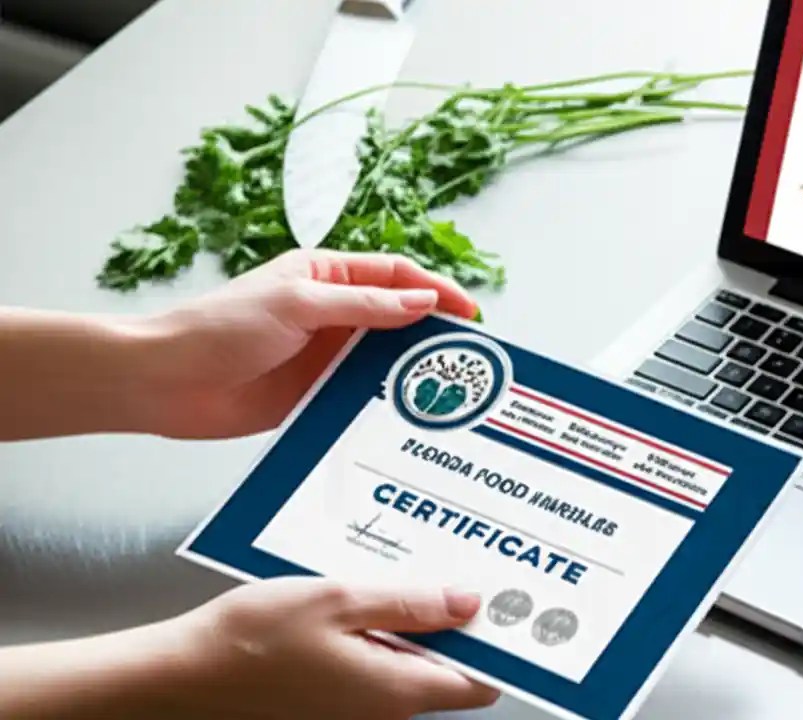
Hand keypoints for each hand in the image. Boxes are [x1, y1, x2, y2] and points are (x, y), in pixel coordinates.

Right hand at [0, 577, 499, 719]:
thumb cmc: (251, 639)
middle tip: (479, 566)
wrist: (180, 676)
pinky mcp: (335, 693)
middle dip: (470, 621)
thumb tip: (471, 601)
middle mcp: (386, 708)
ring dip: (428, 619)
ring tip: (433, 564)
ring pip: (417, 659)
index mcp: (398, 691)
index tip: (521, 601)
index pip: (482, 679)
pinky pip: (383, 659)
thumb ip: (411, 602)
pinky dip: (393, 627)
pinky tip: (382, 588)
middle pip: (454, 667)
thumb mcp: (340, 601)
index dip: (505, 642)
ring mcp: (359, 705)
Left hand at [137, 249, 477, 438]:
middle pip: (398, 318)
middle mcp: (331, 313)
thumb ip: (365, 305)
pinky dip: (385, 404)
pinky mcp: (317, 395)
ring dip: (411, 372)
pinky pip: (361, 396)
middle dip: (433, 334)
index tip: (467, 313)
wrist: (166, 382)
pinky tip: (406, 417)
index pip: (395, 275)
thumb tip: (424, 301)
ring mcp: (325, 356)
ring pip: (384, 360)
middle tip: (467, 357)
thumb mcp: (298, 304)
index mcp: (326, 275)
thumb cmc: (219, 328)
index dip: (435, 290)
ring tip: (447, 391)